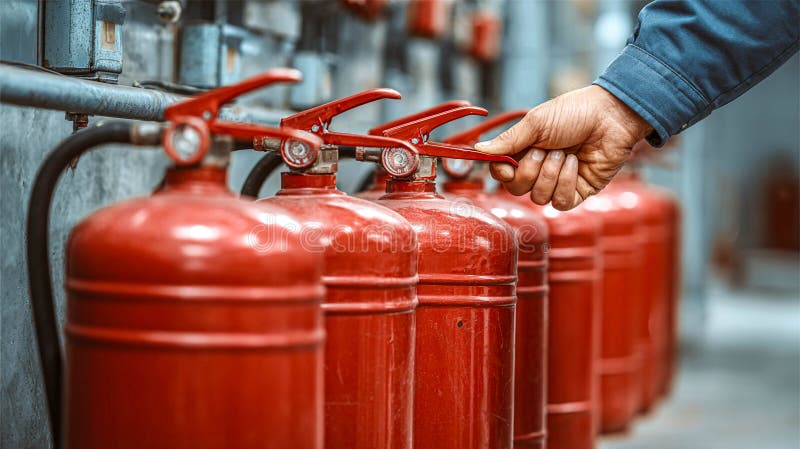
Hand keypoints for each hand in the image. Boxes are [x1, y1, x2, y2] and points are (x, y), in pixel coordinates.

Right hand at [474, 85, 652, 209]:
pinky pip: (560, 202)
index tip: (506, 166)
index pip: (502, 174)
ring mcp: (559, 182)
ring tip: (565, 153)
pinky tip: (575, 164)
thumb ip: (508, 141)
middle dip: (530, 171)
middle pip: (517, 190)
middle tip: (545, 150)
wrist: (611, 116)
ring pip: (539, 198)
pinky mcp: (578, 192)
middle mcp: (539, 168)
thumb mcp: (536, 123)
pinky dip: (566, 182)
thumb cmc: (575, 113)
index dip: (501, 174)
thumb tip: (479, 151)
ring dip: (551, 173)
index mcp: (525, 150)